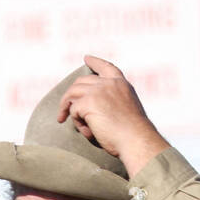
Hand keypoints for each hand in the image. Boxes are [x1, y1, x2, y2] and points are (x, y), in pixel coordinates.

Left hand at [56, 55, 169, 175]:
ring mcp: (98, 91)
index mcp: (122, 85)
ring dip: (66, 107)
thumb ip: (110, 104)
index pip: (106, 67)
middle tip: (64, 110)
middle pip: (81, 81)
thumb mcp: (125, 111)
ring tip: (63, 119)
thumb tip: (84, 111)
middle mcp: (109, 83)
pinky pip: (73, 109)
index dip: (95, 62)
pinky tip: (86, 130)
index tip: (86, 58)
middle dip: (70, 94)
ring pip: (72, 93)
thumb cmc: (132, 135)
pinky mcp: (88, 102)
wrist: (136, 141)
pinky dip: (76, 121)